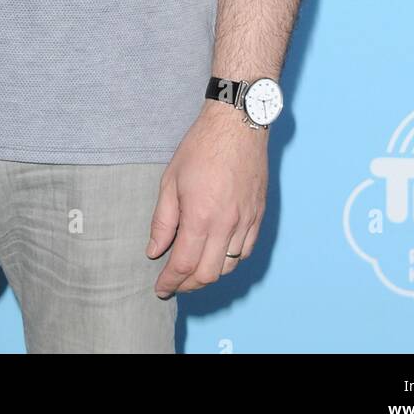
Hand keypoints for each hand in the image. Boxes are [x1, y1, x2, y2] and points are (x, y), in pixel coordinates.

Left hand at [146, 100, 267, 295]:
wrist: (236, 124)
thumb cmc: (201, 147)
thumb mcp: (171, 180)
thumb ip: (163, 221)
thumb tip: (154, 251)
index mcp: (201, 216)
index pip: (184, 264)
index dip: (170, 282)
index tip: (160, 289)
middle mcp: (227, 224)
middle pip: (209, 274)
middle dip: (188, 285)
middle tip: (174, 283)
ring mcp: (246, 221)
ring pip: (229, 267)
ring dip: (210, 274)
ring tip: (194, 270)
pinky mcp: (258, 215)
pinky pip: (246, 251)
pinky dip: (230, 261)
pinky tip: (218, 255)